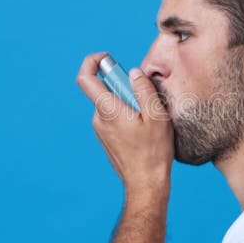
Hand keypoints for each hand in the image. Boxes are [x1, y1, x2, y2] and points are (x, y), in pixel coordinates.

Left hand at [76, 52, 173, 194]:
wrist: (146, 184)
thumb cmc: (153, 152)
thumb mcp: (157, 116)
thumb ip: (144, 89)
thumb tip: (134, 72)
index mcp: (108, 110)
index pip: (86, 78)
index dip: (93, 61)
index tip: (108, 57)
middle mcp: (99, 118)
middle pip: (105, 89)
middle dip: (125, 85)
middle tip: (147, 99)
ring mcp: (101, 130)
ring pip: (112, 103)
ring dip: (129, 102)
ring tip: (150, 119)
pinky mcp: (107, 138)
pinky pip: (115, 116)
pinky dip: (128, 114)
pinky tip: (145, 130)